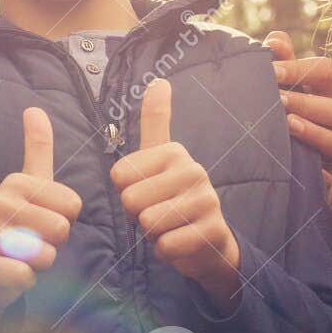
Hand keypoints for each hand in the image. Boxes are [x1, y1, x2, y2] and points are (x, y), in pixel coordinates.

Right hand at [0, 108, 82, 322]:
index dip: (67, 220)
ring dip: (41, 265)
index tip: (45, 220)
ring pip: (44, 254)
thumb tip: (33, 107)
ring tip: (22, 259)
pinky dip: (26, 281)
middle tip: (34, 244)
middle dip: (55, 245)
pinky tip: (12, 276)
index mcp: (15, 182)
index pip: (72, 204)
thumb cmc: (18, 230)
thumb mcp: (32, 187)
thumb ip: (37, 149)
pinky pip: (21, 275)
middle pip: (60, 228)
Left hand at [110, 78, 240, 305]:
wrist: (210, 242)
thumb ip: (156, 121)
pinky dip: (166, 251)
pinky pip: (166, 245)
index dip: (126, 192)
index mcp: (173, 151)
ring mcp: (206, 200)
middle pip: (131, 201)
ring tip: (171, 226)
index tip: (147, 191)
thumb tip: (159, 81)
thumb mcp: (161, 157)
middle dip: (138, 216)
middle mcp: (193, 170)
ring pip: (149, 223)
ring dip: (153, 234)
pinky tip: (180, 242)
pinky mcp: (212, 230)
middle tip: (159, 213)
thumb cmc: (174, 198)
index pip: (119, 177)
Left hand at [266, 31, 331, 181]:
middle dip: (306, 102)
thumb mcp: (275, 78)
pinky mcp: (329, 169)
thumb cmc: (272, 100)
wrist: (262, 145)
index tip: (272, 71)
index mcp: (322, 87)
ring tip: (288, 124)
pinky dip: (322, 171)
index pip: (325, 70)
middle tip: (277, 100)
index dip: (300, 69)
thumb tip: (275, 41)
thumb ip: (277, 58)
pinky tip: (301, 163)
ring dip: (313, 131)